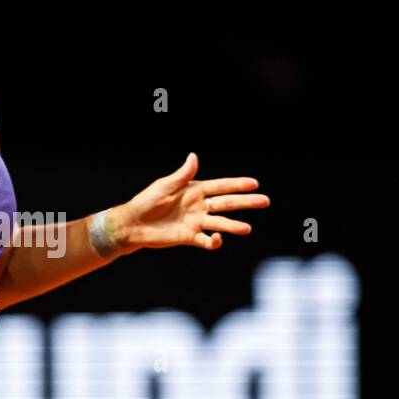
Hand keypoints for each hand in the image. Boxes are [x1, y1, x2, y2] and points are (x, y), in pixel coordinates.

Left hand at [114, 152, 268, 250]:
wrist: (134, 224)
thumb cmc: (146, 201)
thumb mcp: (164, 186)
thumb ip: (182, 175)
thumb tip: (194, 157)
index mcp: (195, 190)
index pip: (221, 186)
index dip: (237, 184)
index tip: (254, 183)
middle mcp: (199, 205)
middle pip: (227, 203)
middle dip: (246, 202)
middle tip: (265, 201)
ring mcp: (196, 222)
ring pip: (221, 223)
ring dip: (234, 225)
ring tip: (247, 229)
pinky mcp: (190, 237)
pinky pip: (206, 240)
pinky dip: (214, 241)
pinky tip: (218, 239)